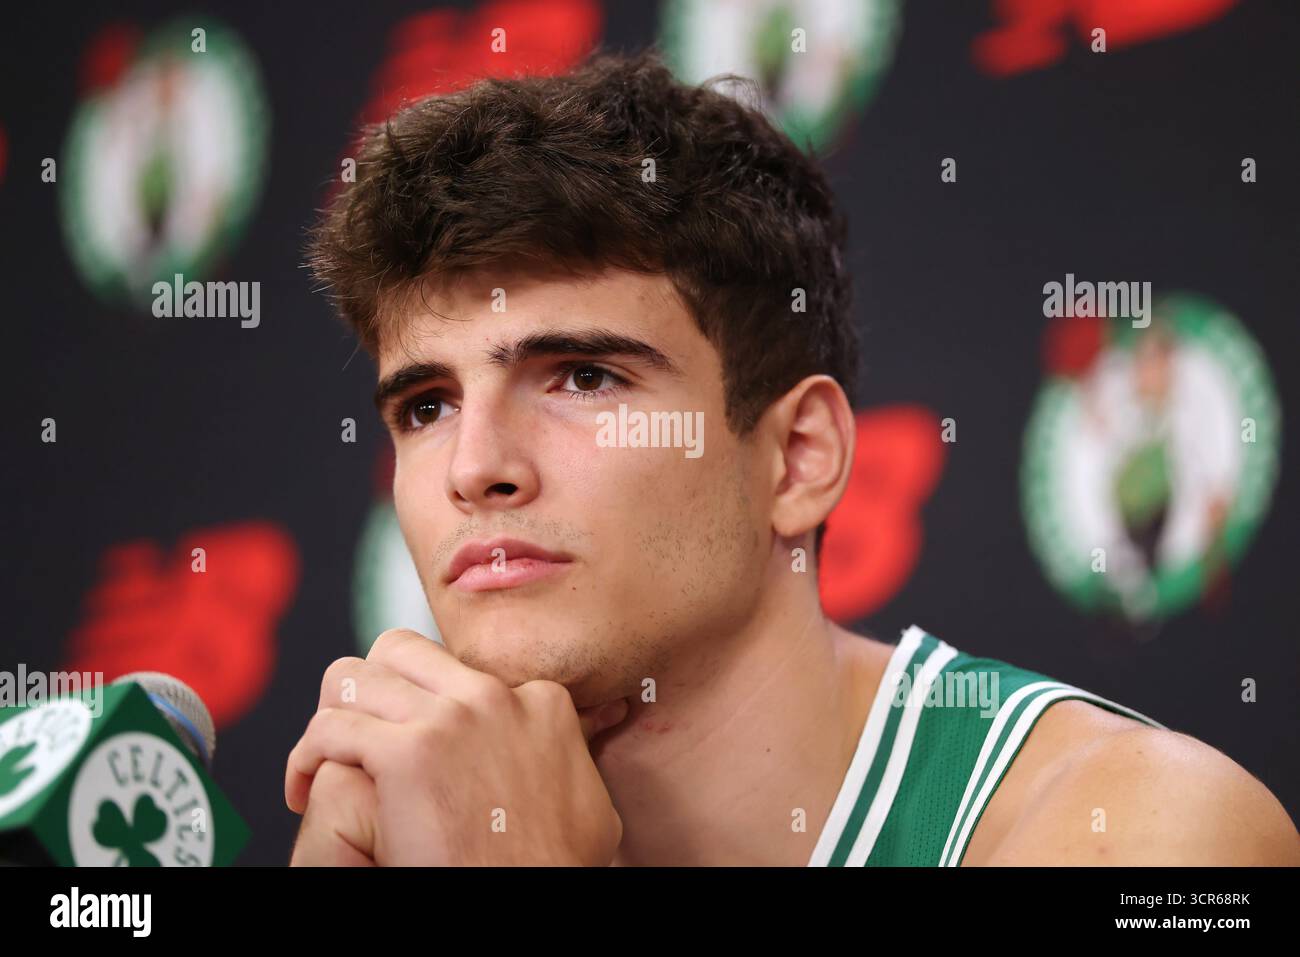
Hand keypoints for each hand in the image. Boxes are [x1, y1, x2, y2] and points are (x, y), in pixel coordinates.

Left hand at [286, 629, 628, 865]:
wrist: (537, 895)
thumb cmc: (557, 867)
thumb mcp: (587, 795)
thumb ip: (571, 750)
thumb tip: (588, 725)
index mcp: (540, 699)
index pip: (456, 668)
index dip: (423, 704)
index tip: (410, 744)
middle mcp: (494, 696)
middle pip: (400, 652)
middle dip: (368, 689)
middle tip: (356, 734)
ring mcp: (452, 720)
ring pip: (354, 677)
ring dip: (330, 717)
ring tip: (322, 759)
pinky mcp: (408, 754)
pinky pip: (328, 728)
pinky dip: (302, 757)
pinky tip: (302, 787)